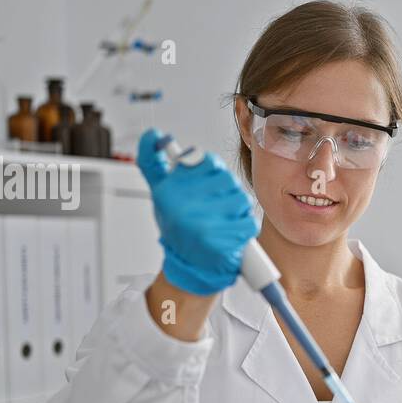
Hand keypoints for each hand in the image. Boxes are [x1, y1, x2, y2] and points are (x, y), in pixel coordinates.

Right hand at [136, 128, 259, 295]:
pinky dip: (246, 228)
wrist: (188, 267)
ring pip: (241, 200)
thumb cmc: (177, 225)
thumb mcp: (160, 192)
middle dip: (228, 192)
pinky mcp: (221, 244)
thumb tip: (152, 135)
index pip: (208, 161)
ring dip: (239, 210)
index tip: (208, 185)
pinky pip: (249, 223)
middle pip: (228, 180)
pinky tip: (232, 234)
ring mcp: (202, 226)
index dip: (214, 173)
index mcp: (169, 190)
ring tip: (224, 221)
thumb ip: (153, 162)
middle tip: (217, 207)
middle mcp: (182, 207)